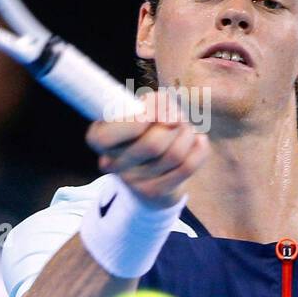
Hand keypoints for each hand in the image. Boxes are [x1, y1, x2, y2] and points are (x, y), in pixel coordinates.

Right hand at [84, 87, 208, 208]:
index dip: (138, 121)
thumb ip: (154, 104)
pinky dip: (199, 149)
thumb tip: (169, 116)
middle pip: (152, 145)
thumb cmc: (146, 129)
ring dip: (187, 134)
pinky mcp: (154, 192)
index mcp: (98, 138)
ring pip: (173, 155)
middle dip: (173, 124)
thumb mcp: (144, 109)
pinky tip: (198, 140)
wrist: (151, 170)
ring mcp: (132, 181)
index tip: (153, 113)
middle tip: (177, 117)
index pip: (109, 136)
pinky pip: (187, 167)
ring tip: (186, 128)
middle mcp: (111, 163)